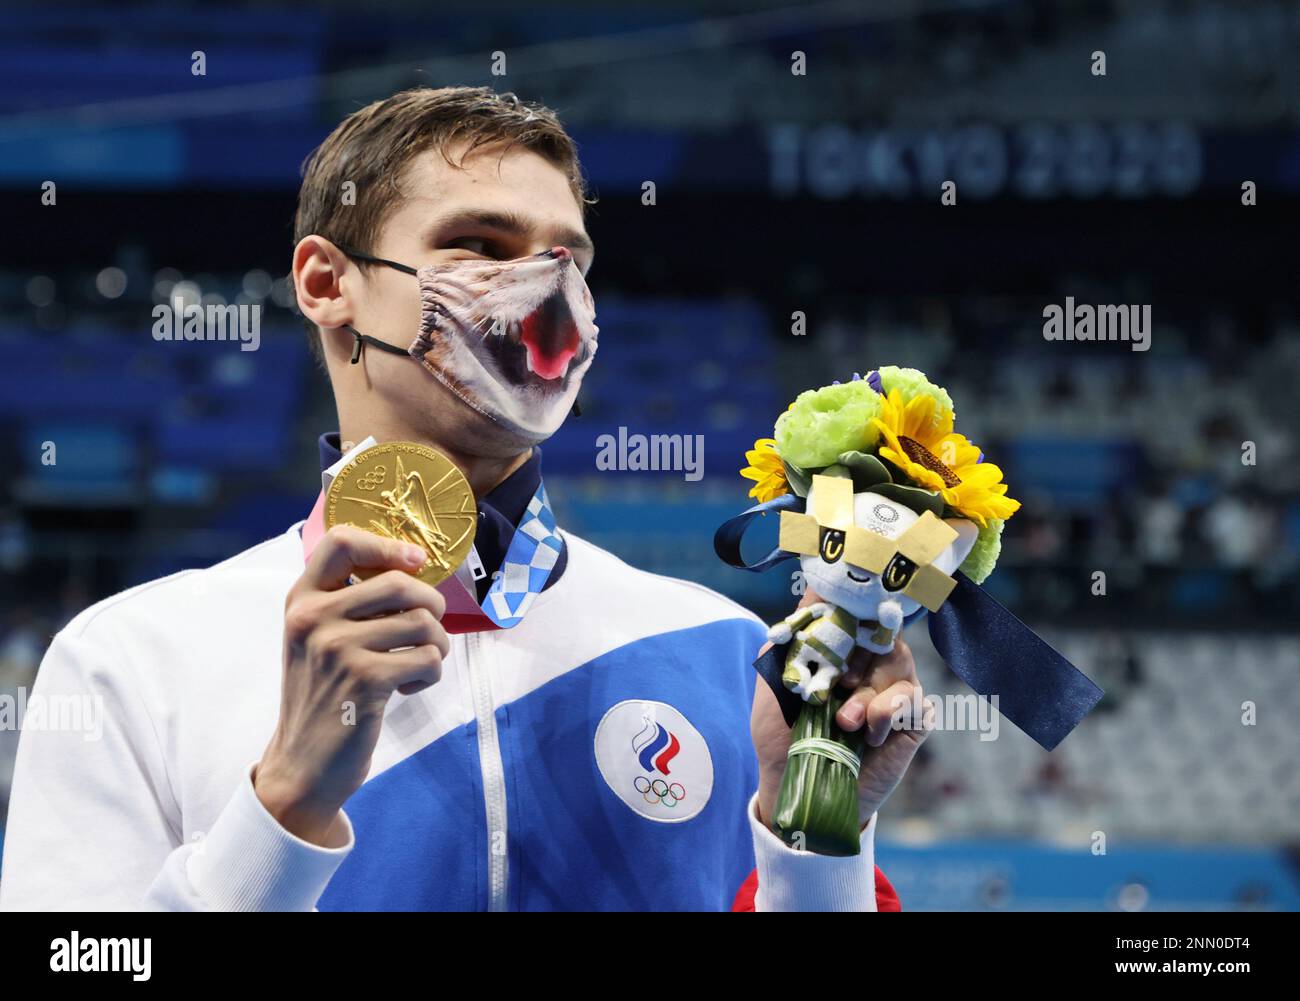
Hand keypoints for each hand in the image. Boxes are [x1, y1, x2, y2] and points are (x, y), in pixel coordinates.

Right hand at [255, 525, 449, 845]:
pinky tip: (407, 687)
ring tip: (419, 662)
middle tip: (428, 631)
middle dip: (431, 604)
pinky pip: (428, 658)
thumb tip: (414, 566)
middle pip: (399, 581)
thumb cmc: (324, 696)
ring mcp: (338, 647)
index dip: (386, 544)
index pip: (340, 540)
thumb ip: (349, 602)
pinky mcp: (366, 678)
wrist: (303, 765)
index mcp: (301, 600)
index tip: (414, 561)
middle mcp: (313, 617)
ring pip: (422, 621)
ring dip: (437, 644)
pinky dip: (430, 673)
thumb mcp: (317, 638)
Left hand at [753, 588, 932, 834]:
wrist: (799, 791)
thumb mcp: (770, 692)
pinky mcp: (911, 722)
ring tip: (846, 722)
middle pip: (882, 630)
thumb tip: (795, 611)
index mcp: (838, 650)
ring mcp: (893, 692)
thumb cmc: (782, 738)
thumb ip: (780, 651)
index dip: (850, 605)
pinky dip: (889, 712)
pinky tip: (869, 735)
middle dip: (858, 652)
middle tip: (839, 682)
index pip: (853, 611)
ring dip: (870, 692)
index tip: (837, 610)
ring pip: (899, 663)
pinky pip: (914, 701)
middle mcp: (868, 665)